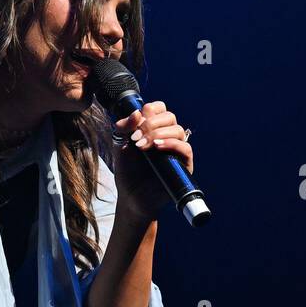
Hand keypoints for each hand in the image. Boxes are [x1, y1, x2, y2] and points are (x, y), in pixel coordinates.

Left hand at [112, 101, 193, 220]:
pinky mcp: (184, 164)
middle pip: (169, 116)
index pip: (159, 109)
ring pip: (177, 129)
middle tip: (135, 138)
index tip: (134, 123)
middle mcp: (168, 137)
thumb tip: (137, 113)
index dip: (148, 111)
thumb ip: (125, 128)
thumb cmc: (127, 173)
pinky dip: (171, 144)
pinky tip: (157, 148)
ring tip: (142, 146)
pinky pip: (185, 147)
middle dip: (150, 124)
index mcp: (154, 129)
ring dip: (158, 133)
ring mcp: (177, 150)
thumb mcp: (120, 146)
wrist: (131, 197)